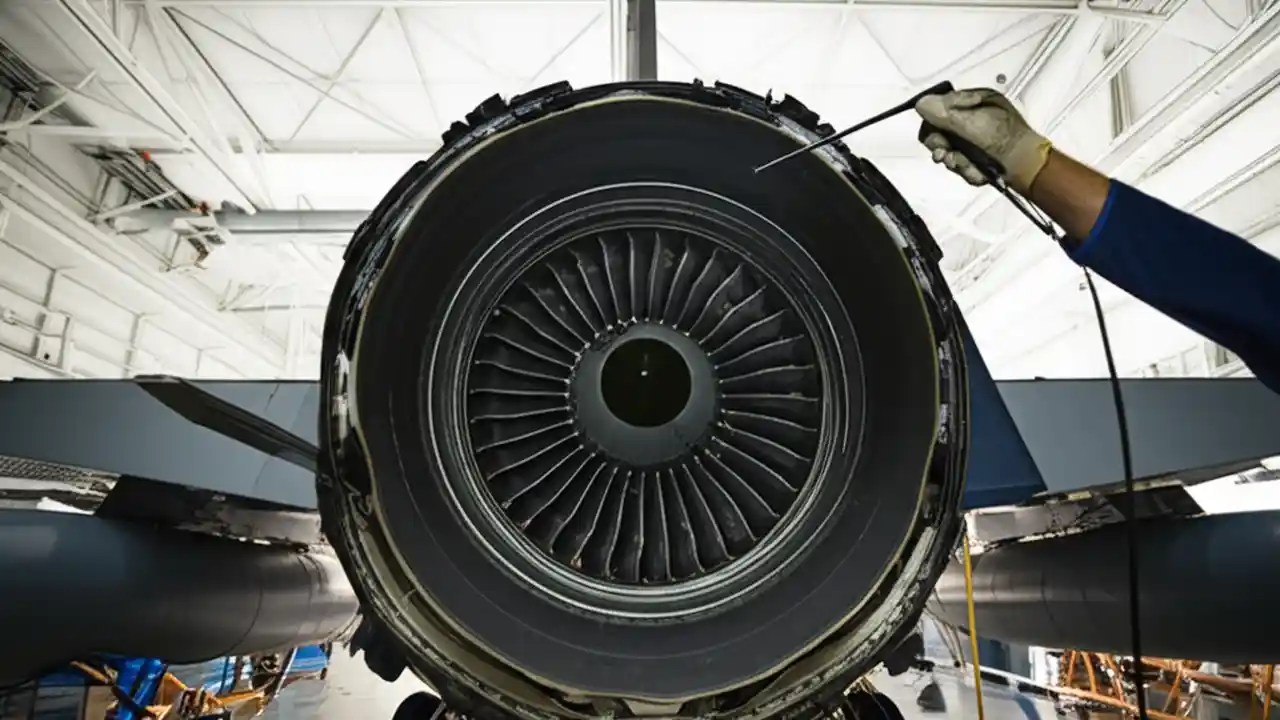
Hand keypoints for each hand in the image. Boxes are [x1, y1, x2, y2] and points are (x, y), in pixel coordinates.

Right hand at [914, 88, 1051, 193]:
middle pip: (938, 131)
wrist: (1027, 166)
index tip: (938, 138)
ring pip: (947, 150)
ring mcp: (972, 138)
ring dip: (953, 161)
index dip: (933, 124)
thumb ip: (946, 115)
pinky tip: (976, 170)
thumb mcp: (974, 124)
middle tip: (946, 155)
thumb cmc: (1008, 139)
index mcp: (973, 101)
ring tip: (964, 164)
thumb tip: (921, 103)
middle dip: (941, 146)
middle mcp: (971, 117)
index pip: (938, 107)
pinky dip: (965, 170)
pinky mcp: (974, 155)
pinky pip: (958, 163)